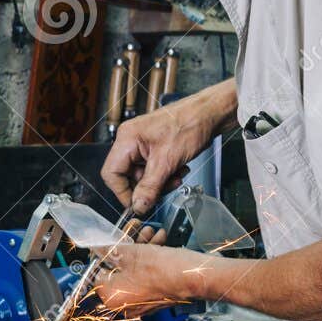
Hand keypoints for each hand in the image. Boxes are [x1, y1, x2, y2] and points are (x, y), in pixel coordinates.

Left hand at [92, 243, 217, 313]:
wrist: (193, 277)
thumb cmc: (162, 270)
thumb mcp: (129, 252)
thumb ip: (108, 249)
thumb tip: (97, 247)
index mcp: (110, 297)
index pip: (96, 272)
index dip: (103, 252)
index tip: (110, 240)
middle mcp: (122, 305)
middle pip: (116, 269)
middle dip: (125, 246)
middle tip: (131, 230)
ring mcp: (139, 303)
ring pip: (133, 270)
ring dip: (140, 248)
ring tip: (149, 231)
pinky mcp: (153, 298)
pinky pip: (144, 276)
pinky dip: (149, 260)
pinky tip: (158, 240)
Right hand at [102, 79, 236, 214]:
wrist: (210, 114)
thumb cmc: (189, 125)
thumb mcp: (167, 162)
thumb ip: (150, 187)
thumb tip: (138, 207)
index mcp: (127, 139)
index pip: (111, 173)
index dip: (123, 192)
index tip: (138, 205)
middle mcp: (131, 140)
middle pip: (128, 176)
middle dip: (148, 187)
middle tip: (165, 189)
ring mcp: (143, 144)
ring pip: (143, 175)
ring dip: (160, 182)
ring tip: (177, 176)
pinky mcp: (155, 147)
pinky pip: (153, 169)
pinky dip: (166, 174)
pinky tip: (179, 169)